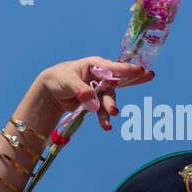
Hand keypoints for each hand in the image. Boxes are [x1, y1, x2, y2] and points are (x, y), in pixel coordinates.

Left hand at [31, 57, 154, 130]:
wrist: (51, 92)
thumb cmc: (60, 79)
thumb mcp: (68, 82)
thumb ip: (81, 90)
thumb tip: (93, 102)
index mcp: (95, 65)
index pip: (112, 67)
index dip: (126, 69)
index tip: (140, 70)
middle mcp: (101, 77)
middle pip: (114, 85)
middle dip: (121, 90)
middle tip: (133, 92)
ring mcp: (99, 90)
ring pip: (108, 99)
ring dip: (109, 108)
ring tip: (112, 114)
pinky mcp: (95, 102)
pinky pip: (102, 110)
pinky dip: (104, 118)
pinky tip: (106, 126)